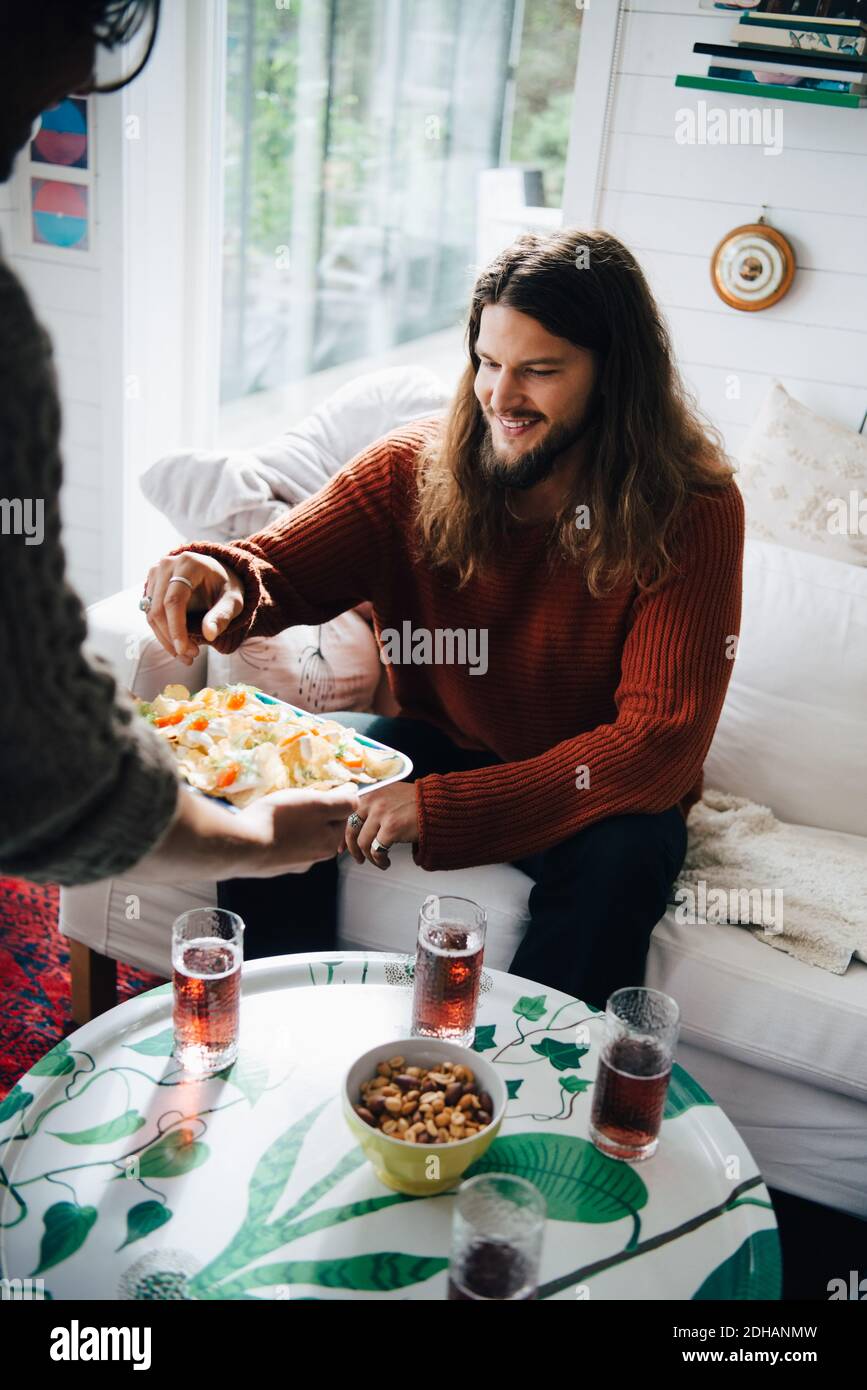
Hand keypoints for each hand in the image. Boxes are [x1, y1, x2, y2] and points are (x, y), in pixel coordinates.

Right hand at [143, 552, 244, 664]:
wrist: (218, 575)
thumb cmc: (227, 588)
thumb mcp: (233, 601)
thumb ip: (222, 615)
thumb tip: (209, 635)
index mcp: (189, 564)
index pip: (174, 600)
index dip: (176, 628)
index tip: (184, 650)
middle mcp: (167, 564)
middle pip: (159, 609)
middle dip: (172, 637)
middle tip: (190, 657)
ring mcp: (155, 573)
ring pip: (151, 613)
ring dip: (165, 639)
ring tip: (186, 656)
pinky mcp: (151, 584)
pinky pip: (150, 613)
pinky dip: (162, 633)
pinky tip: (177, 646)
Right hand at [235, 786, 358, 876]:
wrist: (241, 846)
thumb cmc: (279, 821)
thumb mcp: (317, 803)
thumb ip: (341, 801)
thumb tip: (354, 794)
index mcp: (330, 843)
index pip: (342, 814)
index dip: (331, 798)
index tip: (315, 791)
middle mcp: (315, 858)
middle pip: (321, 825)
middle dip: (311, 811)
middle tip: (293, 800)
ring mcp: (292, 863)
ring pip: (301, 834)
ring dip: (293, 821)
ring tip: (276, 811)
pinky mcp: (272, 865)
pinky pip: (281, 843)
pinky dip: (277, 833)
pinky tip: (265, 825)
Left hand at [344, 782, 418, 870]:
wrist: (438, 804)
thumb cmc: (418, 802)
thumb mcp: (390, 796)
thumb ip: (374, 806)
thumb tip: (359, 825)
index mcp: (370, 793)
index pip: (347, 815)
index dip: (344, 835)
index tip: (342, 847)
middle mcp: (372, 801)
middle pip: (351, 830)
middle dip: (353, 849)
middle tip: (359, 858)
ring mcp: (381, 814)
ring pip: (363, 843)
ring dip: (370, 857)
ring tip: (379, 861)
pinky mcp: (391, 828)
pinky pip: (377, 851)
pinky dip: (380, 860)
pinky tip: (386, 862)